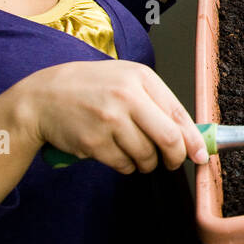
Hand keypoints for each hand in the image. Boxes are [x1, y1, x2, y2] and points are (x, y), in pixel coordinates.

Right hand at [14, 61, 208, 172]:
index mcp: (140, 78)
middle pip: (169, 139)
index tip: (201, 154)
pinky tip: (114, 152)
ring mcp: (109, 120)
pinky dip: (126, 165)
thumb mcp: (125, 80)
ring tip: (134, 151)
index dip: (194, 140)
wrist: (42, 98)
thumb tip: (190, 134)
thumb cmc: (89, 88)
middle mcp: (127, 96)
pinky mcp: (94, 142)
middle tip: (172, 162)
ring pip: (146, 156)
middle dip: (176, 157)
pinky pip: (124, 164)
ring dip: (146, 162)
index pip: (179, 114)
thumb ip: (156, 102)